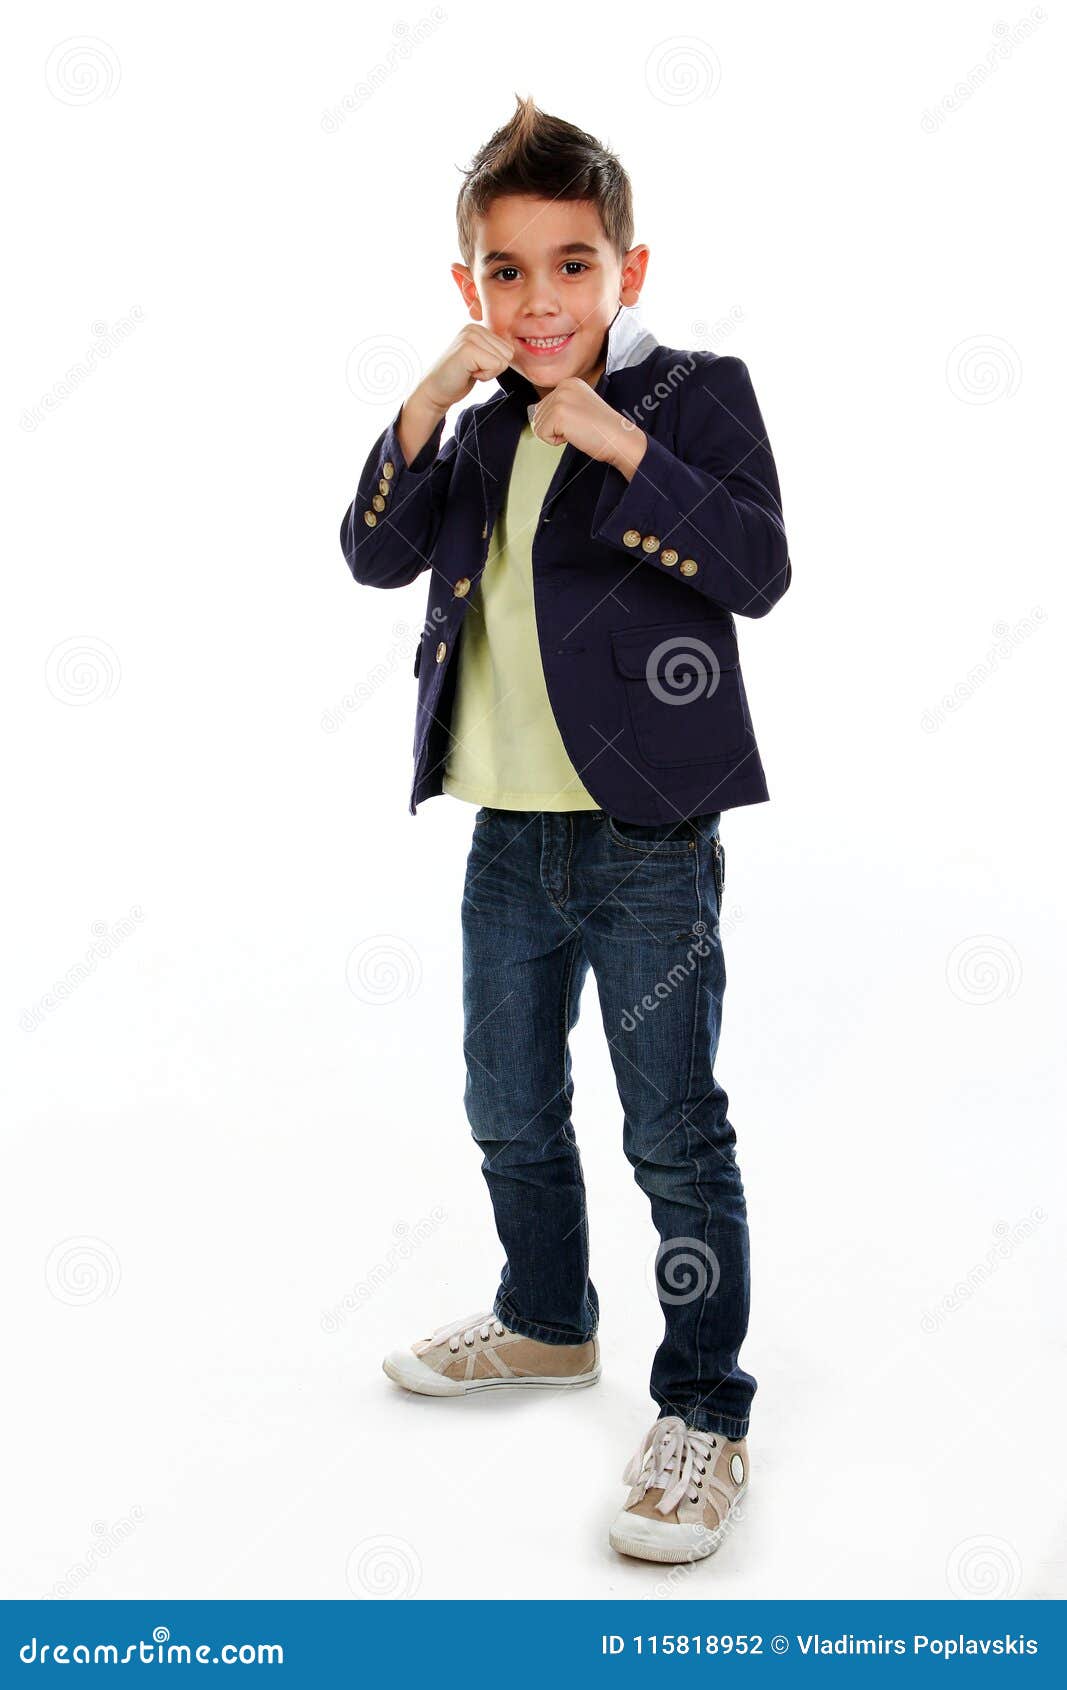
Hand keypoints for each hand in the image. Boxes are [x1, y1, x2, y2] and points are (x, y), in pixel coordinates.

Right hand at [418, 323, 515, 412]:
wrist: (436, 391)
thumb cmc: (459, 377)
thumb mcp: (480, 358)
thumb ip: (494, 350)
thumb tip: (515, 350)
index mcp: (478, 328)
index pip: (509, 348)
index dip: (496, 364)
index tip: (477, 366)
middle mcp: (474, 328)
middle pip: (508, 353)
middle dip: (494, 368)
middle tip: (473, 370)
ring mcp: (470, 337)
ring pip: (503, 360)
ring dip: (489, 372)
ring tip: (470, 371)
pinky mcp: (468, 349)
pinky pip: (496, 366)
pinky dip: (485, 376)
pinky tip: (468, 374)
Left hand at [529, 378, 647, 474]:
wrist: (618, 437)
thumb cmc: (603, 428)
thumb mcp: (579, 406)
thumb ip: (559, 405)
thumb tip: (536, 414)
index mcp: (569, 382)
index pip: (543, 406)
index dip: (558, 421)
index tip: (579, 421)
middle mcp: (563, 386)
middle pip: (538, 415)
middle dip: (555, 427)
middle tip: (578, 426)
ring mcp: (560, 399)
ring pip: (538, 425)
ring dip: (556, 434)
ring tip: (577, 430)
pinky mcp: (558, 414)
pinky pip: (542, 435)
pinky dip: (556, 442)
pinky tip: (575, 434)